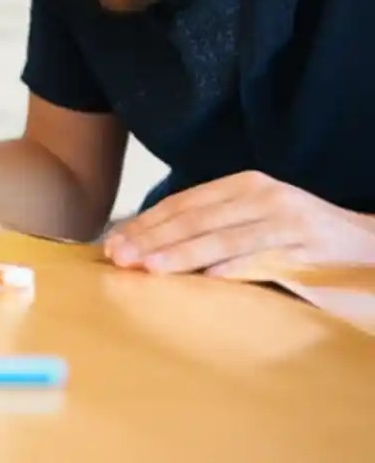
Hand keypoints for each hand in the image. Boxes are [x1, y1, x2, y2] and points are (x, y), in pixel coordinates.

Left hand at [104, 171, 374, 274]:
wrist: (367, 243)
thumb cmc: (298, 236)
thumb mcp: (253, 220)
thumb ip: (213, 227)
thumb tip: (151, 247)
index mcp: (243, 185)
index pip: (183, 203)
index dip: (146, 223)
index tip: (114, 243)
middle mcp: (261, 195)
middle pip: (194, 218)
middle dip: (151, 239)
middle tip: (119, 258)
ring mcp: (284, 220)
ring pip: (222, 237)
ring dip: (182, 253)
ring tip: (149, 267)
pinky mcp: (304, 247)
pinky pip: (262, 257)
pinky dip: (233, 266)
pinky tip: (206, 277)